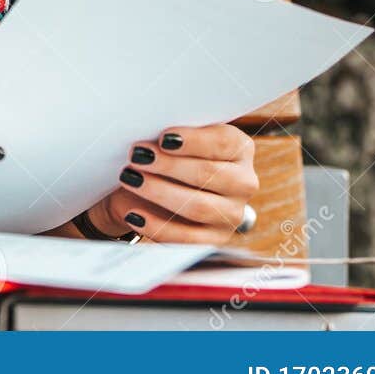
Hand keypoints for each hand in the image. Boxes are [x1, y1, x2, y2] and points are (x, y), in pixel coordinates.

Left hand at [81, 124, 258, 244]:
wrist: (160, 188)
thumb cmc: (167, 154)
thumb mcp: (173, 139)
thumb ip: (171, 135)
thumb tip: (149, 134)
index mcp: (239, 148)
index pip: (223, 142)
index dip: (193, 141)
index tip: (163, 138)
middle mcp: (244, 182)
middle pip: (208, 174)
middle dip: (168, 165)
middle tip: (136, 156)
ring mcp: (232, 214)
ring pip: (198, 206)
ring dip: (159, 192)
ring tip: (130, 179)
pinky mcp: (215, 240)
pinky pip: (188, 238)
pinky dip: (158, 226)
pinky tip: (134, 214)